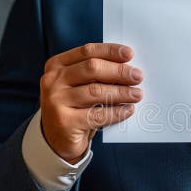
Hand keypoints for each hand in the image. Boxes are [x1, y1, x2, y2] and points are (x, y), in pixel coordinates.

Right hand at [40, 43, 142, 162]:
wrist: (57, 139)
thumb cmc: (74, 107)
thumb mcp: (78, 85)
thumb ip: (95, 74)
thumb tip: (128, 68)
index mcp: (56, 65)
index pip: (86, 51)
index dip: (110, 51)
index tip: (129, 54)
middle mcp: (53, 81)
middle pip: (92, 68)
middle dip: (119, 71)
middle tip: (137, 76)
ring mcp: (56, 101)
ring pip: (96, 91)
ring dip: (121, 92)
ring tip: (137, 94)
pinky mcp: (65, 122)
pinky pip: (98, 114)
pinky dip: (117, 112)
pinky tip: (128, 110)